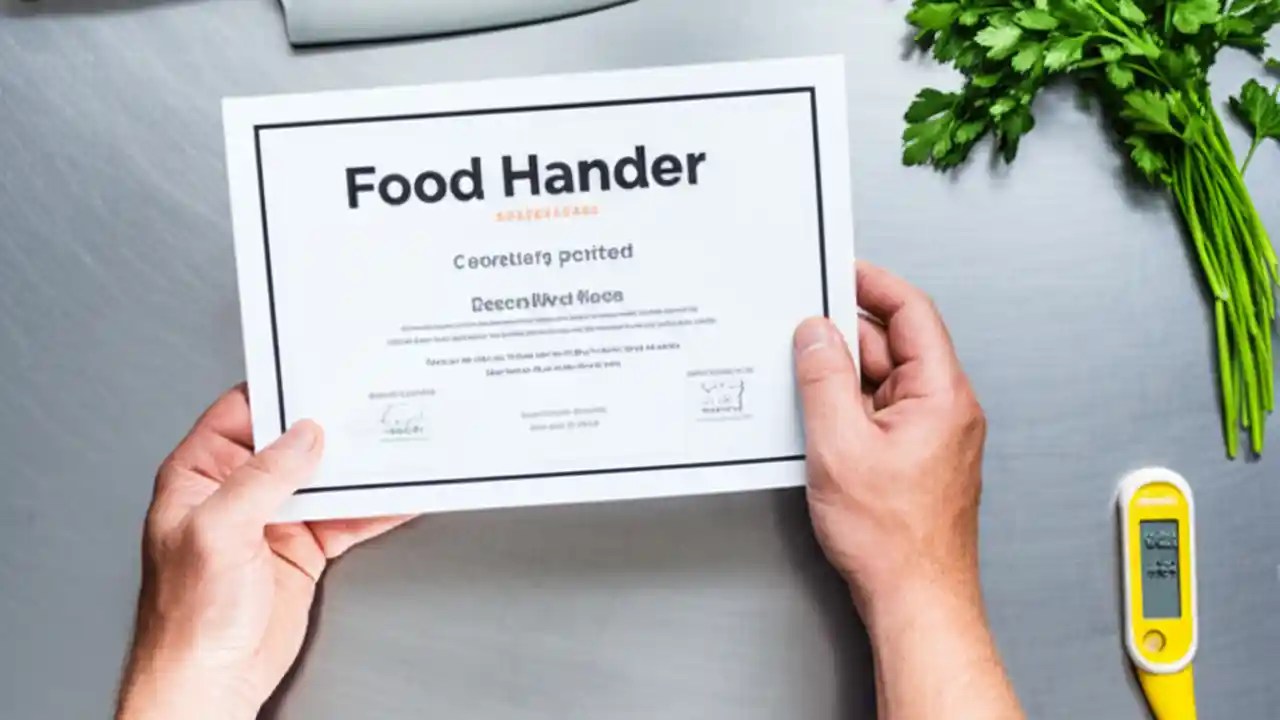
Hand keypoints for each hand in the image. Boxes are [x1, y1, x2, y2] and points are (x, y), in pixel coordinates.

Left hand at [117, 386, 412, 719]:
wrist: (209, 680)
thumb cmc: (187, 617)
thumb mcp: (218, 531)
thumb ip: (262, 477)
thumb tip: (303, 436)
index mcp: (201, 474)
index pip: (241, 412)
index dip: (279, 391)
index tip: (318, 377)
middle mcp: (238, 491)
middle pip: (294, 443)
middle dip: (333, 428)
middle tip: (370, 408)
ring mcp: (274, 520)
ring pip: (326, 479)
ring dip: (361, 468)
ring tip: (396, 448)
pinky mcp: (304, 548)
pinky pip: (346, 518)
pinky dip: (375, 508)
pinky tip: (399, 497)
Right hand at [793, 263, 1019, 718]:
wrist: (915, 599)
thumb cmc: (895, 540)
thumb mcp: (840, 446)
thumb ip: (824, 381)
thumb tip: (816, 335)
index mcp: (942, 394)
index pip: (911, 313)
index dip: (872, 285)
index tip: (839, 271)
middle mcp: (945, 410)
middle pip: (893, 346)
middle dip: (844, 338)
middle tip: (800, 332)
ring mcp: (931, 435)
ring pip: (882, 382)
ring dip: (842, 378)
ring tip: (802, 388)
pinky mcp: (913, 458)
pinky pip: (878, 413)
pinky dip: (847, 408)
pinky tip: (818, 422)